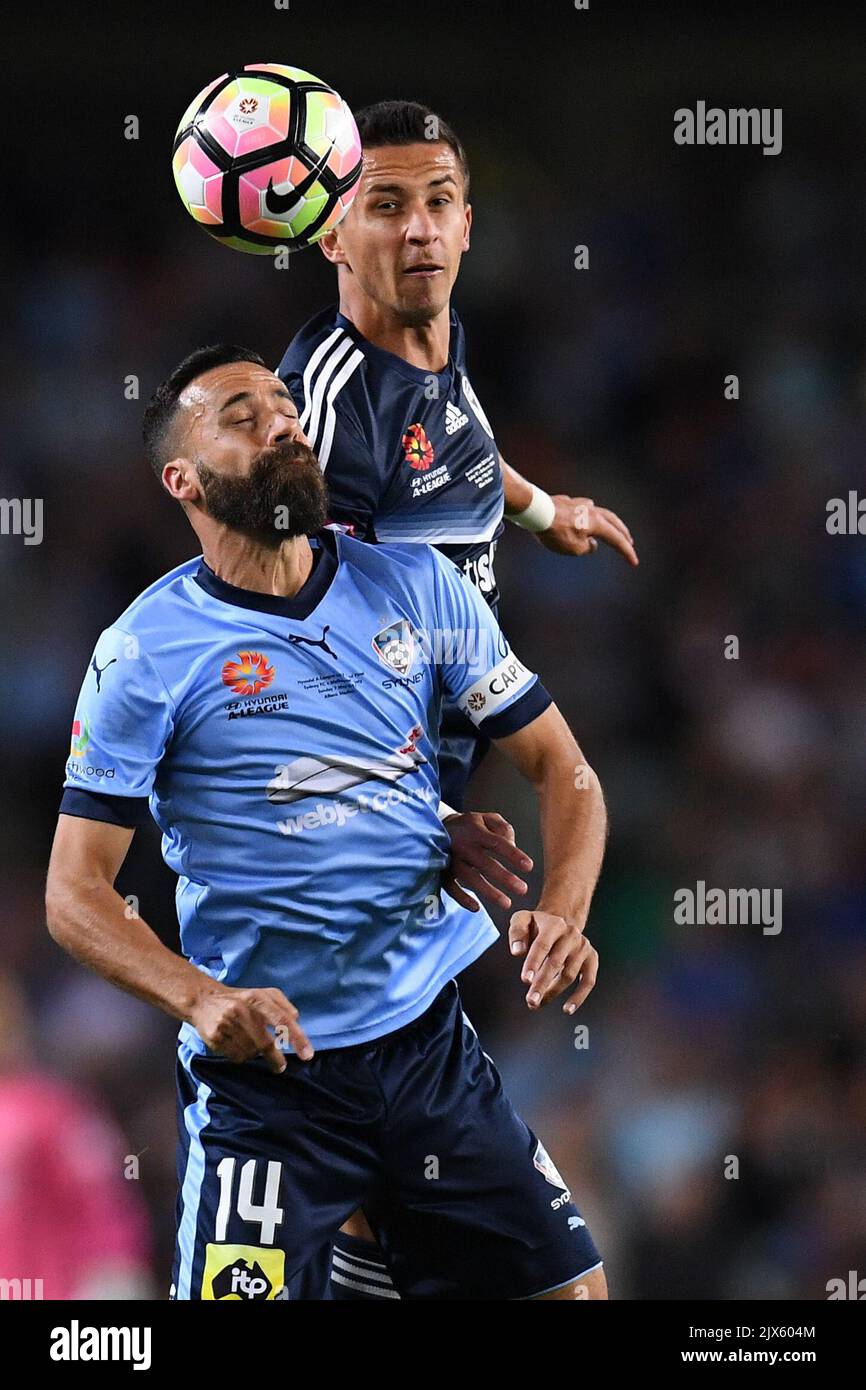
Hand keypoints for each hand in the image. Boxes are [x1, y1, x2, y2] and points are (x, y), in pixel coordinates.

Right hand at [189, 985, 312, 1070]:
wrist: (203, 1000)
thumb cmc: (240, 998)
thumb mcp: (263, 993)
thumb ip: (283, 1005)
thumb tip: (296, 1020)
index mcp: (257, 997)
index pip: (282, 1019)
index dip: (297, 1038)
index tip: (307, 1055)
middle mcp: (241, 1010)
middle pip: (266, 1043)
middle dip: (276, 1059)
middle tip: (281, 1066)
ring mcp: (226, 1024)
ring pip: (251, 1053)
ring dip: (255, 1054)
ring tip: (250, 1043)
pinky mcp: (214, 1037)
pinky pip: (236, 1057)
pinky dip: (242, 1056)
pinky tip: (238, 1045)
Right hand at [441, 811, 532, 912]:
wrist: (438, 828)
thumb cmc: (470, 826)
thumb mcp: (487, 818)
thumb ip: (504, 828)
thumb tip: (513, 846)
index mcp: (475, 830)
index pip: (497, 843)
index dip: (513, 855)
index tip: (529, 866)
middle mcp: (462, 845)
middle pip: (484, 863)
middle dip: (505, 877)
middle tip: (523, 889)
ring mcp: (450, 859)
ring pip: (470, 878)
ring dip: (488, 892)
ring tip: (506, 904)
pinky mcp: (442, 871)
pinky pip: (451, 887)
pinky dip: (462, 898)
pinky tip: (477, 908)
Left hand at [508, 909, 598, 1013]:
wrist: (561, 923)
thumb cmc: (538, 926)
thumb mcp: (522, 920)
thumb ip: (517, 932)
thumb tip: (517, 951)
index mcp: (553, 924)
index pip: (542, 945)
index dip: (533, 963)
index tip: (525, 979)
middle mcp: (571, 934)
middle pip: (556, 962)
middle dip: (542, 984)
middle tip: (531, 1000)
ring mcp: (583, 947)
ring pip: (569, 974)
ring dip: (553, 992)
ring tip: (537, 1003)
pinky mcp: (592, 958)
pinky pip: (588, 981)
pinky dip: (579, 997)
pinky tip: (567, 1008)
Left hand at [538, 496, 637, 565]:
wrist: (537, 512)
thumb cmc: (556, 532)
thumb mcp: (575, 549)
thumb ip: (588, 548)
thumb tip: (592, 543)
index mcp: (598, 523)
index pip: (617, 539)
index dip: (626, 552)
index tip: (634, 562)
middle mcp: (592, 511)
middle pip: (613, 522)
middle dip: (623, 533)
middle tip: (629, 541)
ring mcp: (580, 505)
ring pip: (601, 513)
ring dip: (609, 522)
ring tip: (611, 528)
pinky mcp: (569, 503)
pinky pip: (585, 509)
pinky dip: (592, 515)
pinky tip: (588, 515)